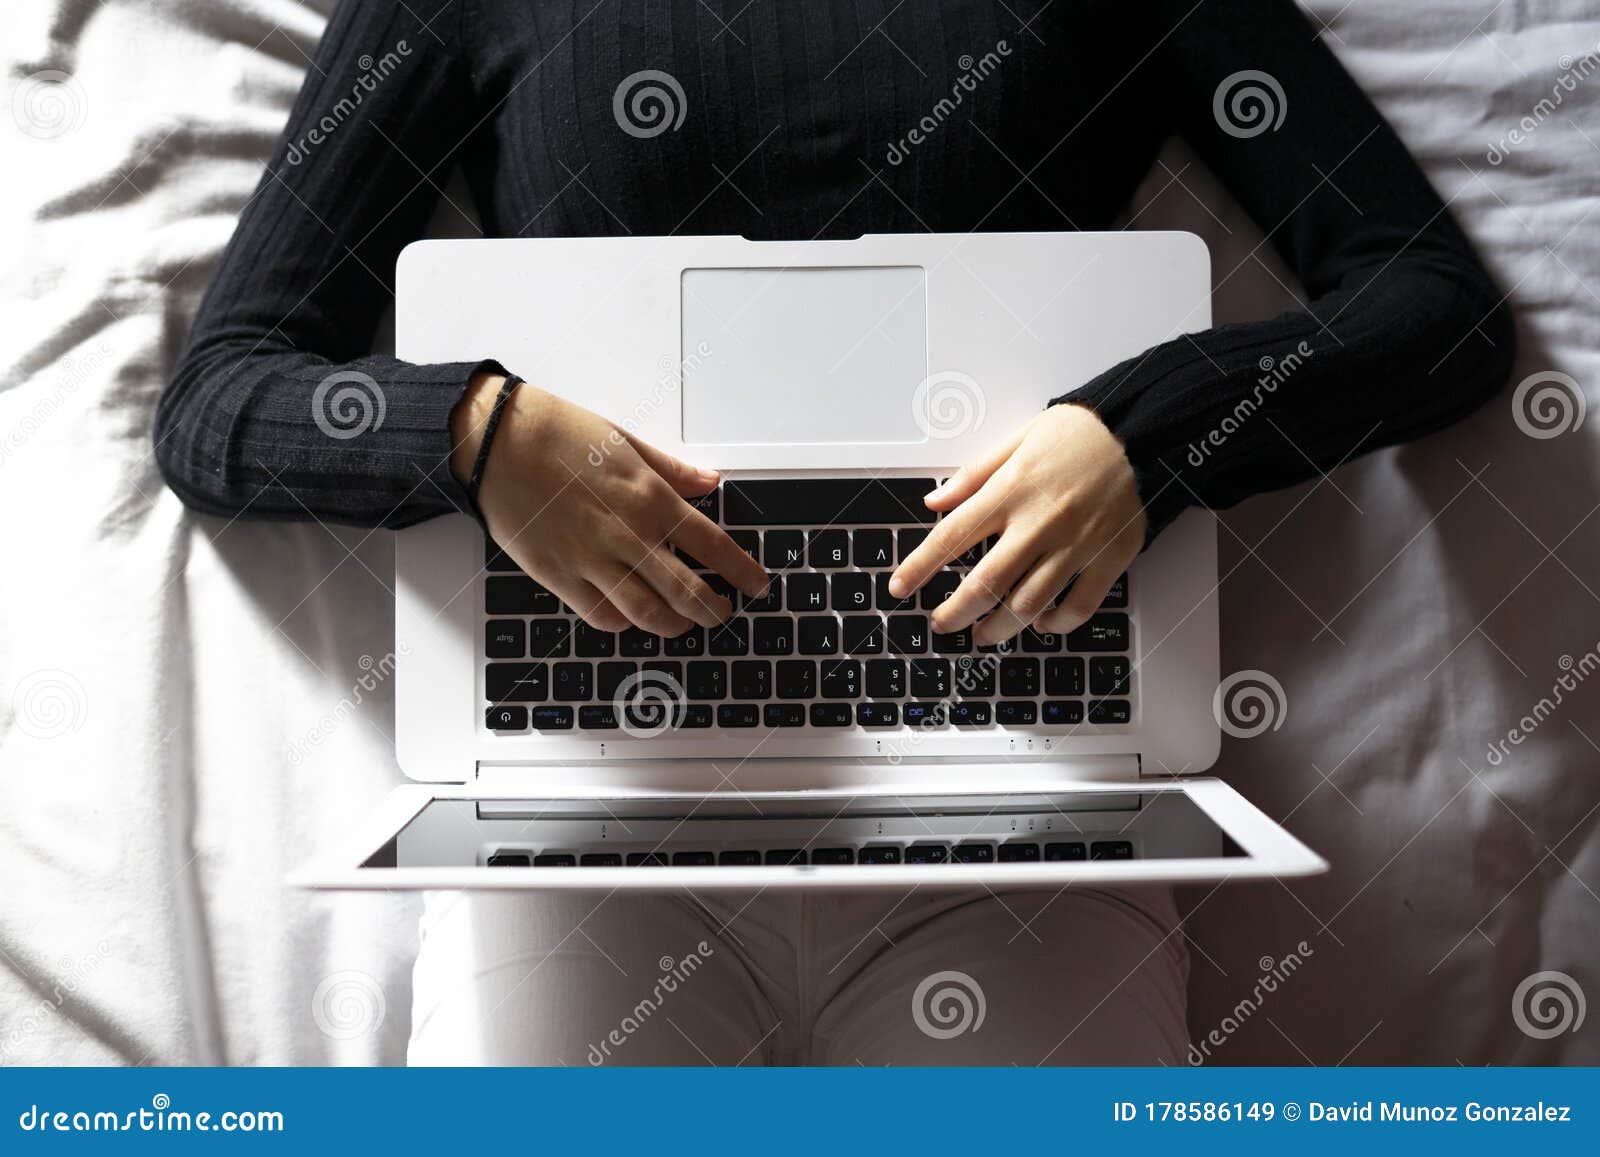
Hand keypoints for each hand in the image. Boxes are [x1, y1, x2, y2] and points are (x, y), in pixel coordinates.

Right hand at [451, 371, 768, 634]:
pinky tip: (633, 617)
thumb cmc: (557, 433)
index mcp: (651, 497)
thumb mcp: (626, 442)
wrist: (496, 441)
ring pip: (649, 613)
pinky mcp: (559, 576)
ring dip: (674, 624)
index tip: (757, 585)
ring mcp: (593, 560)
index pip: (714, 546)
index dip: (743, 572)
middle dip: (714, 609)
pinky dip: (624, 623)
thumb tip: (710, 481)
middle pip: (688, 591)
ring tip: (684, 623)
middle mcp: (629, 535)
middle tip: (723, 613)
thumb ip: (672, 470)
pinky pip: (602, 615)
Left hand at [887, 404, 1144, 645]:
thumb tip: (933, 502)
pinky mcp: (1108, 558)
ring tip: (982, 634)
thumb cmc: (1077, 435)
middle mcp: (1039, 522)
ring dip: (999, 628)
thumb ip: (973, 475)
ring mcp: (1075, 545)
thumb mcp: (1016, 440)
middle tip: (940, 624)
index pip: (950, 537)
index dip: (919, 568)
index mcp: (1010, 491)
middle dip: (955, 612)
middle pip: (985, 584)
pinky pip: (1079, 606)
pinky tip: (1042, 623)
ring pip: (1028, 605)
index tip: (899, 588)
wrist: (1140, 434)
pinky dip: (1057, 624)